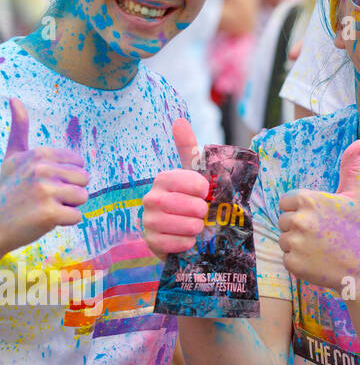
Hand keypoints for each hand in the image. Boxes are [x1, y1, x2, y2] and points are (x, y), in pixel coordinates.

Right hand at [0, 97, 89, 254]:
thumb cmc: (4, 190)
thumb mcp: (12, 157)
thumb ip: (19, 129)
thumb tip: (15, 99)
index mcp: (40, 153)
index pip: (79, 163)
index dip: (65, 177)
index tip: (43, 183)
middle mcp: (43, 169)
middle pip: (84, 180)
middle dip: (68, 192)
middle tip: (42, 198)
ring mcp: (46, 191)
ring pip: (82, 198)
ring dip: (67, 206)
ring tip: (42, 207)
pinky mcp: (49, 214)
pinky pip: (77, 217)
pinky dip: (63, 222)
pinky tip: (42, 220)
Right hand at [141, 119, 209, 258]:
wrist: (185, 231)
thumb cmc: (192, 199)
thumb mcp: (194, 174)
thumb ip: (189, 149)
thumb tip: (179, 120)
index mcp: (163, 180)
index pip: (183, 180)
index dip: (199, 188)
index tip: (206, 192)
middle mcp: (150, 199)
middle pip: (184, 205)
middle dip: (201, 210)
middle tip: (203, 212)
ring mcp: (148, 221)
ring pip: (181, 225)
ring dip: (196, 227)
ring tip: (197, 225)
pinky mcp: (150, 242)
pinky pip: (173, 243)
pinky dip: (187, 242)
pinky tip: (188, 239)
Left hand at [278, 141, 359, 293]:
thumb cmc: (358, 229)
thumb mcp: (355, 196)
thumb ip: (350, 167)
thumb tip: (359, 141)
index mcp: (309, 199)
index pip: (287, 201)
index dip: (303, 209)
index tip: (320, 218)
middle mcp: (299, 219)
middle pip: (284, 220)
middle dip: (300, 227)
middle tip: (323, 235)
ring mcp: (294, 242)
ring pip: (284, 239)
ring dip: (298, 244)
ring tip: (320, 248)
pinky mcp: (292, 263)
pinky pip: (286, 257)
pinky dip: (299, 260)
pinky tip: (317, 260)